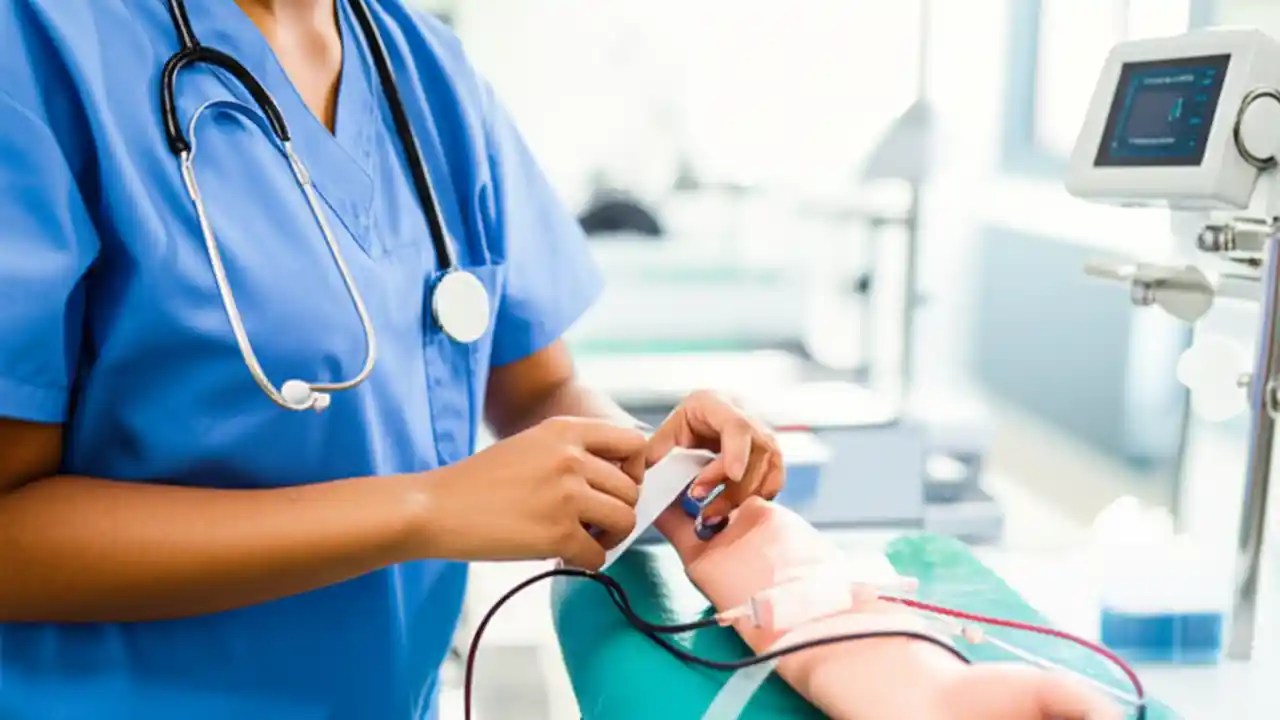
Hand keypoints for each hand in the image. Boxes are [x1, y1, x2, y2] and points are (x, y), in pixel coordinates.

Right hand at [424, 417, 645, 569]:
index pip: (633, 443)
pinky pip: (599, 555)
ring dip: (610, 537)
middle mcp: (572, 457)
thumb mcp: (531, 444)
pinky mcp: (557, 534)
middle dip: (618, 510)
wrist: (437, 508)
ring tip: (584, 540)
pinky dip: (586, 562)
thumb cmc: (480, 481)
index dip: (633, 470)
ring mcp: (567, 495)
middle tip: (594, 524)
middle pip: (631, 489)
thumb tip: (618, 480)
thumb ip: (574, 451)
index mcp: (566, 430)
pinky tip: (563, 556)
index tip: (616, 487)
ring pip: (625, 521)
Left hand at [646, 390, 782, 521]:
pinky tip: (736, 508)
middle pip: (755, 452)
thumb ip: (655, 449)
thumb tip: (640, 472)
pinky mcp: (772, 455)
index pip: (736, 426)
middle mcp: (748, 416)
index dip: (737, 452)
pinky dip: (758, 497)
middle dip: (732, 486)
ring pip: (767, 468)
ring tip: (713, 515)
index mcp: (718, 404)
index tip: (732, 476)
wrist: (712, 415)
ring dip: (742, 496)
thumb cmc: (690, 421)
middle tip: (706, 510)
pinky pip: (774, 479)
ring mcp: (764, 435)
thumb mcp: (670, 429)